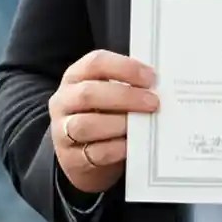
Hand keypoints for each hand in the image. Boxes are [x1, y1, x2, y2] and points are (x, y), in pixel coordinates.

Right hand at [48, 49, 158, 193]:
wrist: (80, 155)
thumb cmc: (101, 116)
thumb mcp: (107, 95)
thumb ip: (127, 86)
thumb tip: (159, 87)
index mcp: (75, 77)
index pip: (96, 63)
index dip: (124, 68)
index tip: (151, 77)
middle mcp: (64, 101)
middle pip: (88, 93)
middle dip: (125, 97)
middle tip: (153, 103)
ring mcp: (62, 130)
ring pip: (85, 125)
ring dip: (119, 124)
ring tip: (143, 125)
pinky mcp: (70, 158)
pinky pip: (93, 153)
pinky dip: (117, 148)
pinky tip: (133, 144)